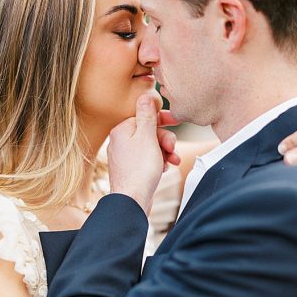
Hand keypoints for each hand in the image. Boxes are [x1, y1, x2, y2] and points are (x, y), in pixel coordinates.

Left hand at [108, 91, 166, 214]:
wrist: (132, 200)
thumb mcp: (147, 137)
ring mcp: (124, 157)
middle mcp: (119, 142)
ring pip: (151, 146)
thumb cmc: (140, 170)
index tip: (176, 122)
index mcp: (121, 130)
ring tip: (172, 161)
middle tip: (172, 149)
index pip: (145, 117)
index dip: (162, 120)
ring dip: (165, 152)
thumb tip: (145, 95)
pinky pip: (148, 159)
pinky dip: (158, 162)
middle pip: (149, 132)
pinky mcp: (130, 169)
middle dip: (165, 140)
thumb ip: (147, 116)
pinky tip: (164, 169)